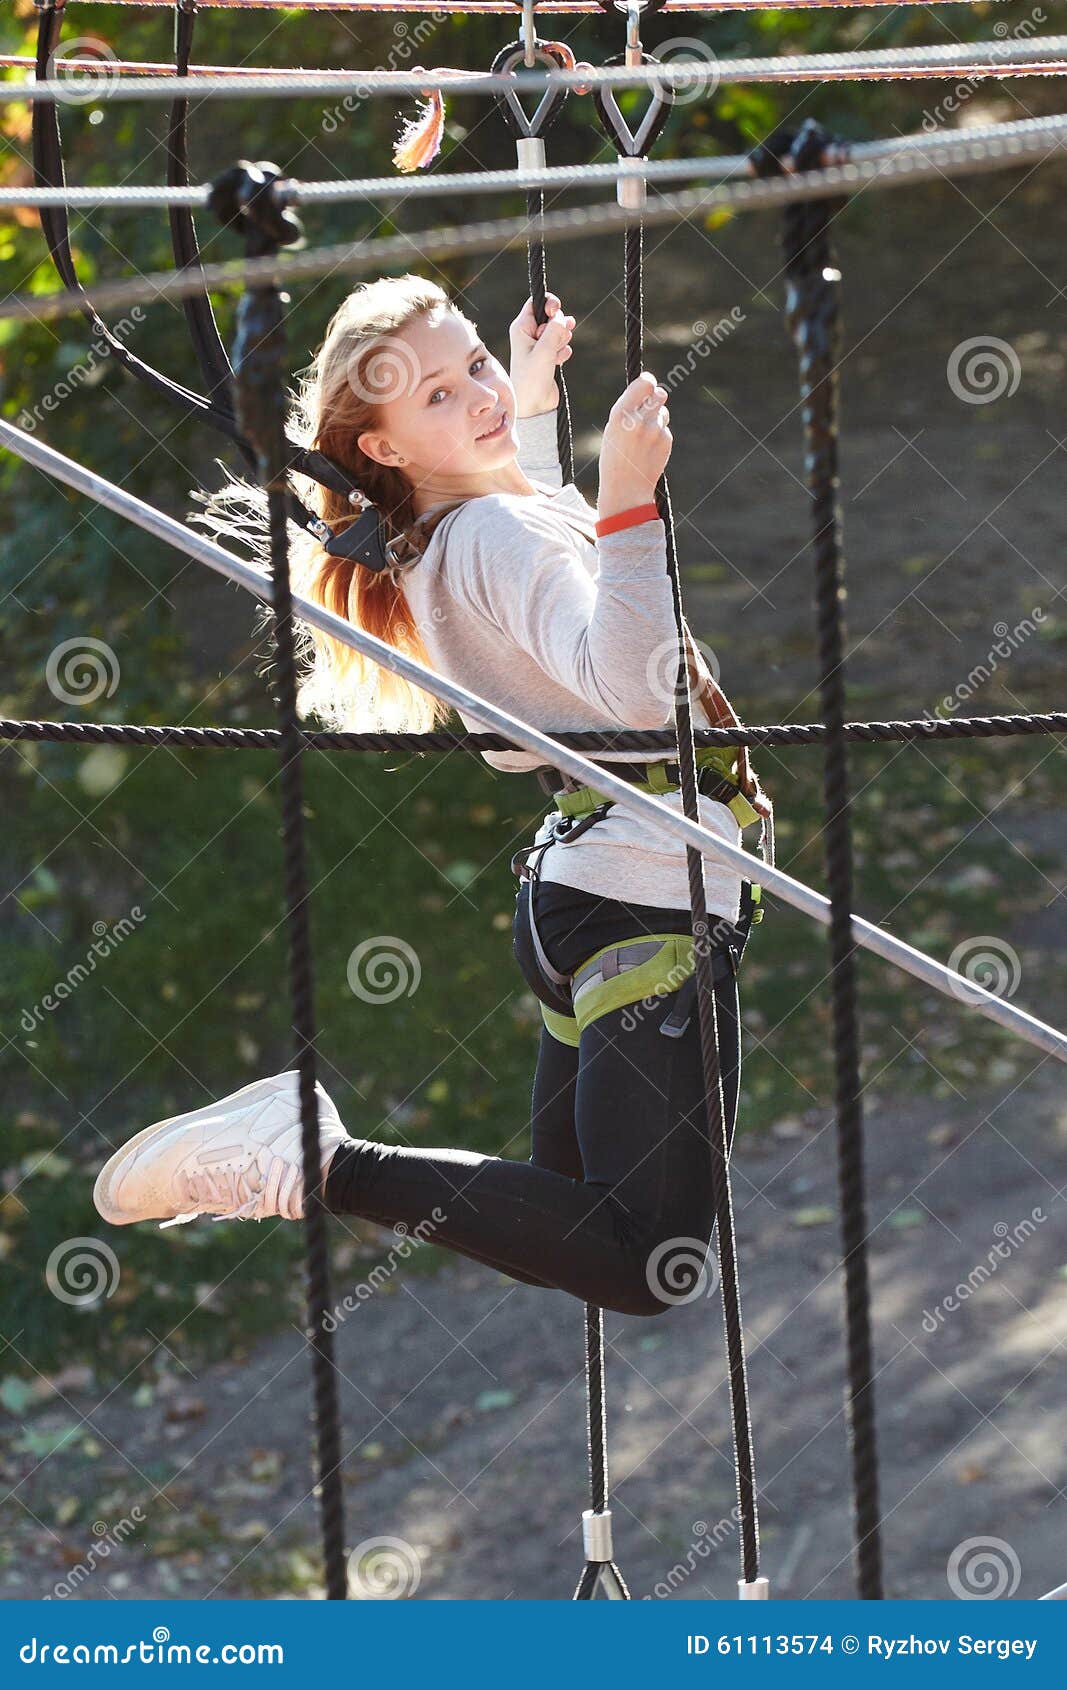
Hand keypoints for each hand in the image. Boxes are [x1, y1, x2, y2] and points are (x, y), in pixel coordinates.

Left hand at [508, 292, 574, 415]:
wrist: (534, 405)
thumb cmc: (532, 378)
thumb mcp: (544, 350)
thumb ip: (555, 330)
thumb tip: (563, 317)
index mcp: (521, 328)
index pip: (536, 303)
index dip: (549, 303)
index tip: (555, 311)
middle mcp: (529, 334)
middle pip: (551, 315)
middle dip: (558, 325)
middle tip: (555, 339)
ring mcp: (539, 345)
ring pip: (558, 330)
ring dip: (562, 339)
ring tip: (555, 353)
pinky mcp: (548, 356)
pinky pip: (562, 344)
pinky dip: (563, 351)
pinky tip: (558, 362)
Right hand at [597, 372, 671, 516]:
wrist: (626, 489)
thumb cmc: (614, 456)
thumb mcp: (612, 429)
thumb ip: (630, 408)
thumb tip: (651, 388)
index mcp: (621, 414)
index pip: (645, 382)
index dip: (648, 382)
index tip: (647, 385)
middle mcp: (639, 420)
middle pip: (659, 394)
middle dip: (655, 398)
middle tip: (647, 409)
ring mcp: (655, 431)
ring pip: (662, 412)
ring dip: (656, 418)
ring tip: (643, 437)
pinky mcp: (666, 441)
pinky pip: (665, 429)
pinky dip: (659, 435)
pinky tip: (648, 449)